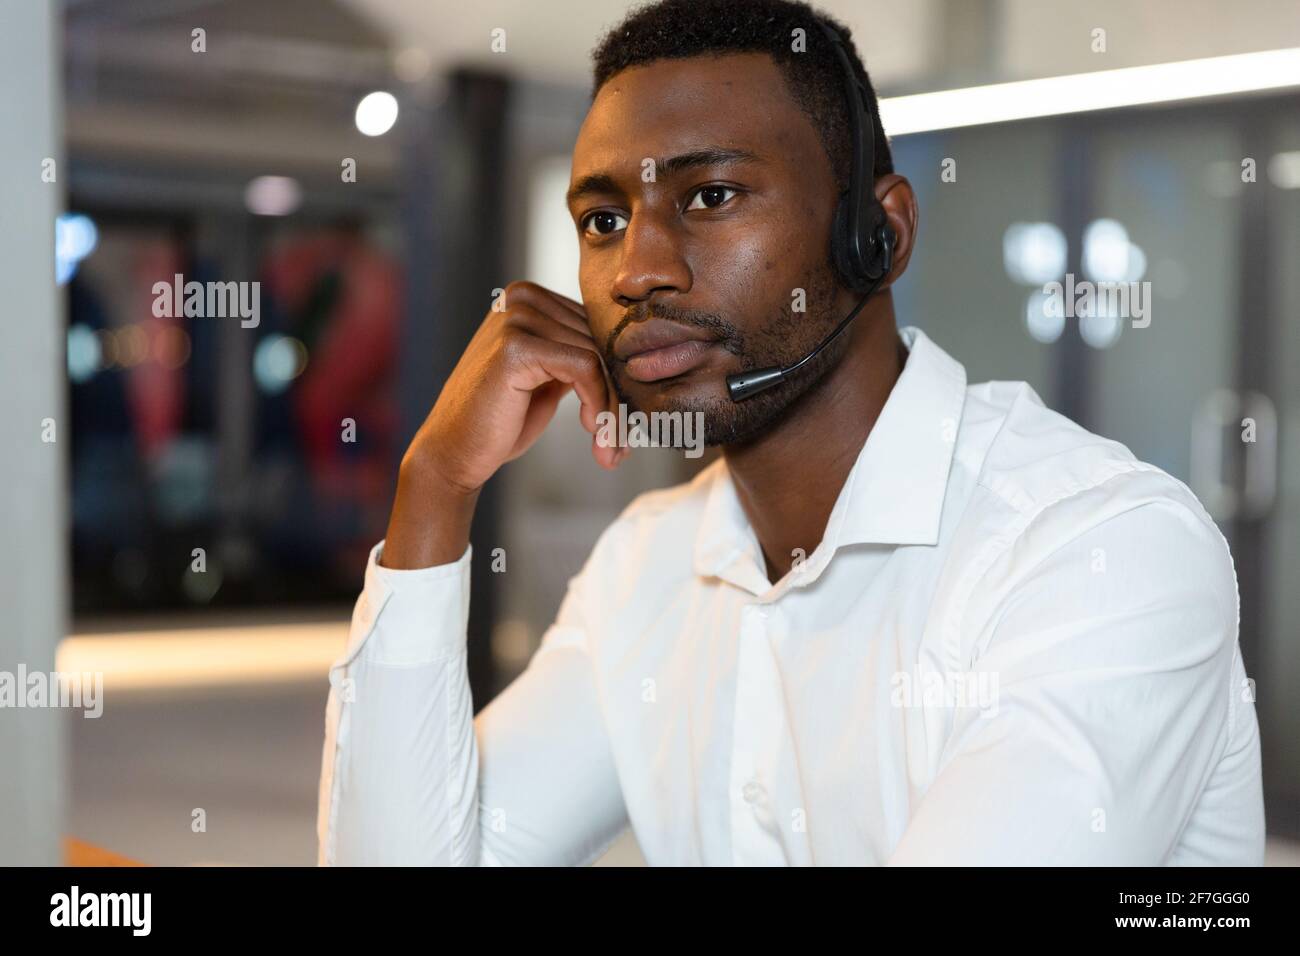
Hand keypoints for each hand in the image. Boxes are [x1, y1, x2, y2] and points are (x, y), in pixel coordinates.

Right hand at [380, 281, 624, 567]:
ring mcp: (515, 318)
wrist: (454, 454)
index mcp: (528, 297)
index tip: (625, 421)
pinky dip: (600, 405)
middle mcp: (521, 297)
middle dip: (619, 396)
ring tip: (610, 448)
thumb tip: (634, 357)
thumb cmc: (501, 421)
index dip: (618, 376)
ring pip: (599, 357)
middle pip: (600, 341)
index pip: (596, 328)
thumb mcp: (548, 378)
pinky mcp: (516, 346)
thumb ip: (577, 355)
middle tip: (622, 443)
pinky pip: (586, 369)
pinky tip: (594, 435)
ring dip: (613, 409)